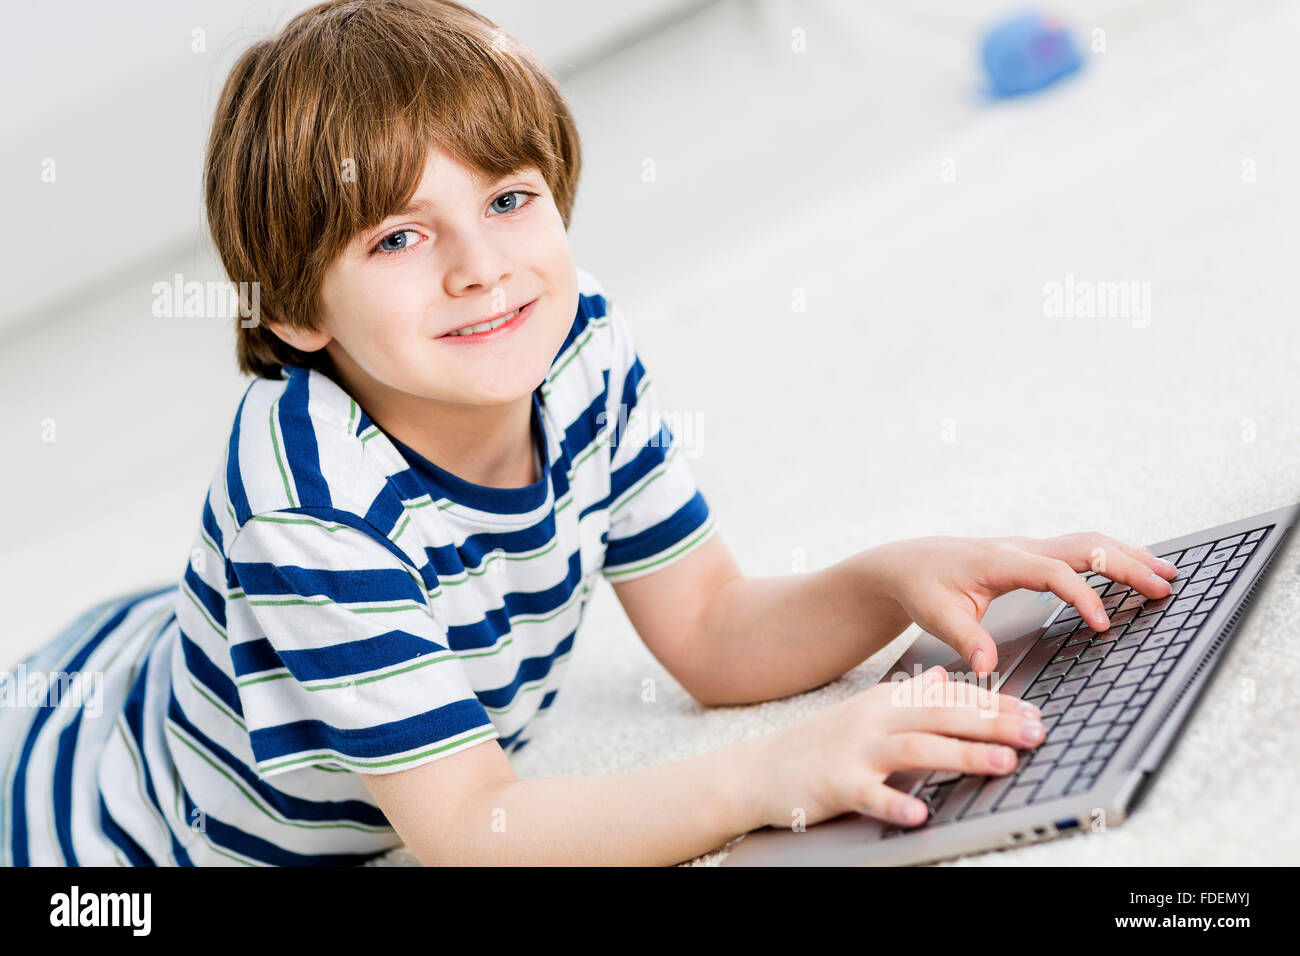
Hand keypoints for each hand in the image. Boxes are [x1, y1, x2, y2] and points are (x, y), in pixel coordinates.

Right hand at [744, 665, 1046, 829]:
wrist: (759, 770)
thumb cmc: (821, 744)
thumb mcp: (867, 711)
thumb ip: (909, 696)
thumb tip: (945, 677)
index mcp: (887, 702)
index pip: (949, 697)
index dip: (994, 704)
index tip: (1035, 712)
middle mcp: (874, 720)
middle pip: (941, 716)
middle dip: (993, 723)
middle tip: (1036, 732)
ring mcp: (855, 752)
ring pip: (916, 749)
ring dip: (961, 755)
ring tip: (1003, 763)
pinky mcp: (836, 785)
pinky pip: (871, 794)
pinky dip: (896, 802)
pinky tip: (922, 813)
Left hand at [870, 531, 1178, 678]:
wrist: (907, 563)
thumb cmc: (923, 587)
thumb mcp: (937, 617)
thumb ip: (965, 640)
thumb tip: (986, 668)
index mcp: (1000, 561)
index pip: (1053, 572)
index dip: (1083, 596)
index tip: (1104, 625)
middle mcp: (1020, 548)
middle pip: (1084, 548)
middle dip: (1127, 566)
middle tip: (1164, 587)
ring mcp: (1029, 548)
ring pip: (1087, 543)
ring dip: (1128, 556)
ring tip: (1167, 574)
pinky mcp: (1033, 554)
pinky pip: (1080, 549)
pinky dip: (1112, 556)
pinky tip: (1134, 568)